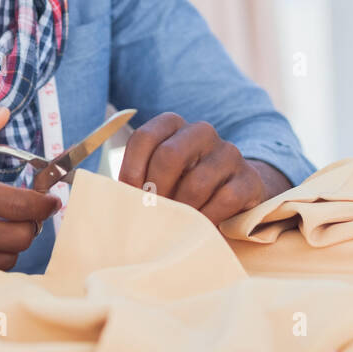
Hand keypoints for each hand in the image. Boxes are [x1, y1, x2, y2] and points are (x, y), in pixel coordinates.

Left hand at [117, 112, 285, 224]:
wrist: (234, 192)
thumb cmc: (183, 185)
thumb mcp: (158, 175)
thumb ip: (134, 181)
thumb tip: (104, 203)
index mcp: (173, 125)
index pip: (145, 137)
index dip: (132, 170)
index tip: (130, 196)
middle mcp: (201, 132)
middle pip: (170, 156)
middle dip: (156, 191)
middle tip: (153, 213)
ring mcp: (228, 153)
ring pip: (197, 182)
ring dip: (182, 209)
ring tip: (176, 224)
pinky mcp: (248, 179)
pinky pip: (226, 199)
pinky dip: (208, 217)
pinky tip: (201, 225)